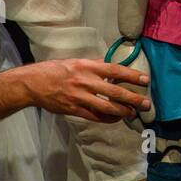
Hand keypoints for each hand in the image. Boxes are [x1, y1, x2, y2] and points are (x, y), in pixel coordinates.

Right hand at [18, 58, 150, 122]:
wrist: (33, 83)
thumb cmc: (56, 70)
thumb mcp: (76, 61)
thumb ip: (94, 64)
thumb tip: (110, 64)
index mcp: (87, 67)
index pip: (115, 70)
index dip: (132, 76)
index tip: (145, 80)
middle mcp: (85, 81)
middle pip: (114, 92)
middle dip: (133, 98)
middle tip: (146, 103)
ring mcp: (80, 97)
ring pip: (106, 107)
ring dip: (122, 111)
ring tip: (133, 113)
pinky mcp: (73, 109)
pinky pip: (94, 116)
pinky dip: (107, 118)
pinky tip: (116, 118)